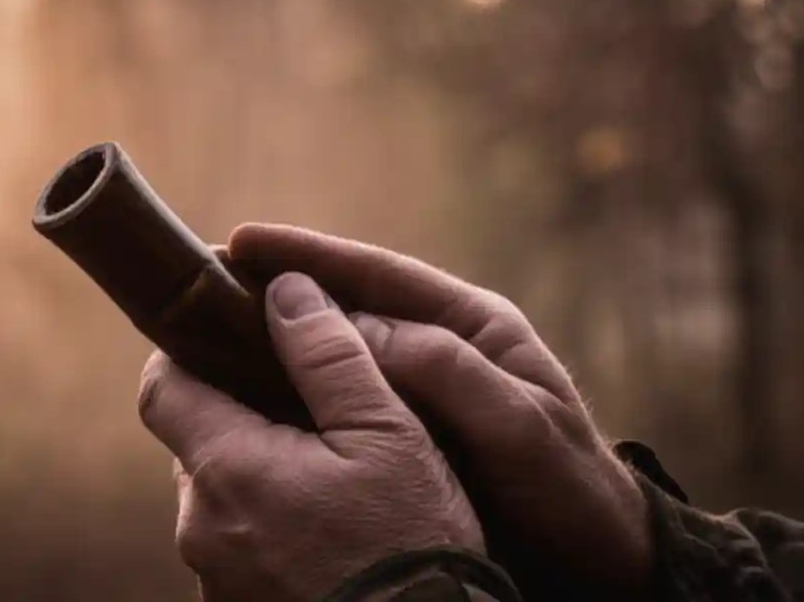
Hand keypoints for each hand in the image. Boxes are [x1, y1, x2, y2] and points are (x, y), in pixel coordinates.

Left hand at [138, 272, 482, 601]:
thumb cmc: (412, 547)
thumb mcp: (387, 433)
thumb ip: (329, 354)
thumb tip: (287, 288)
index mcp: (228, 468)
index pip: (161, 387)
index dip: (185, 355)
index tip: (226, 340)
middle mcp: (201, 527)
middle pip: (195, 443)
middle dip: (238, 419)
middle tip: (303, 412)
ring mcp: (214, 577)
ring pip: (218, 500)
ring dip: (256, 478)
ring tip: (325, 478)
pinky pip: (237, 548)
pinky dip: (267, 528)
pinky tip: (325, 531)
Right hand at [228, 224, 652, 594]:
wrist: (595, 560)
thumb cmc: (568, 490)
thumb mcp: (517, 426)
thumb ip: (446, 371)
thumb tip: (354, 326)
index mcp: (472, 325)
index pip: (378, 273)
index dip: (309, 255)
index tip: (243, 243)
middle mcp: (438, 348)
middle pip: (346, 306)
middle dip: (280, 290)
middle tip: (208, 281)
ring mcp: (417, 393)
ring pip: (335, 356)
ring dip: (279, 343)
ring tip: (210, 336)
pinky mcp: (403, 437)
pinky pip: (338, 404)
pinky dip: (295, 396)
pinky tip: (252, 403)